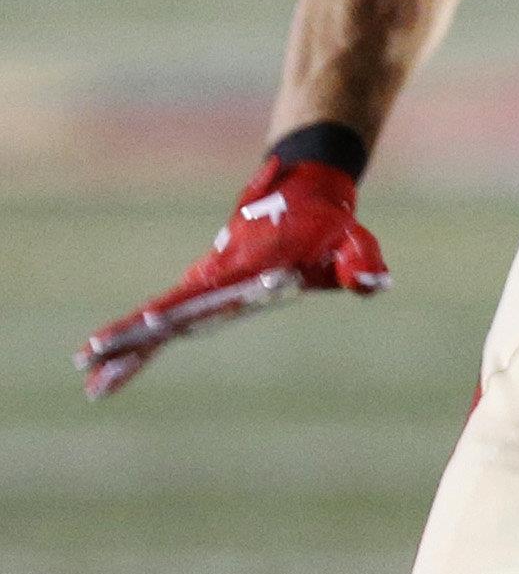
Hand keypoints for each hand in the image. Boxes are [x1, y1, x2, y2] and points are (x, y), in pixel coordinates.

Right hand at [76, 157, 389, 397]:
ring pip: (160, 321)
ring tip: (91, 384)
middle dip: (130, 338)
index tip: (150, 326)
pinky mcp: (205, 290)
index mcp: (244, 268)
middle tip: (88, 364)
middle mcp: (217, 277)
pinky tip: (115, 373)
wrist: (304, 189)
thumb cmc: (328, 222)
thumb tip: (374, 285)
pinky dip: (142, 345)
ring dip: (127, 350)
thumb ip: (361, 262)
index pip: (205, 295)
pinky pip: (169, 322)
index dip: (178, 310)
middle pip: (167, 312)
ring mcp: (206, 284)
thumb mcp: (351, 240)